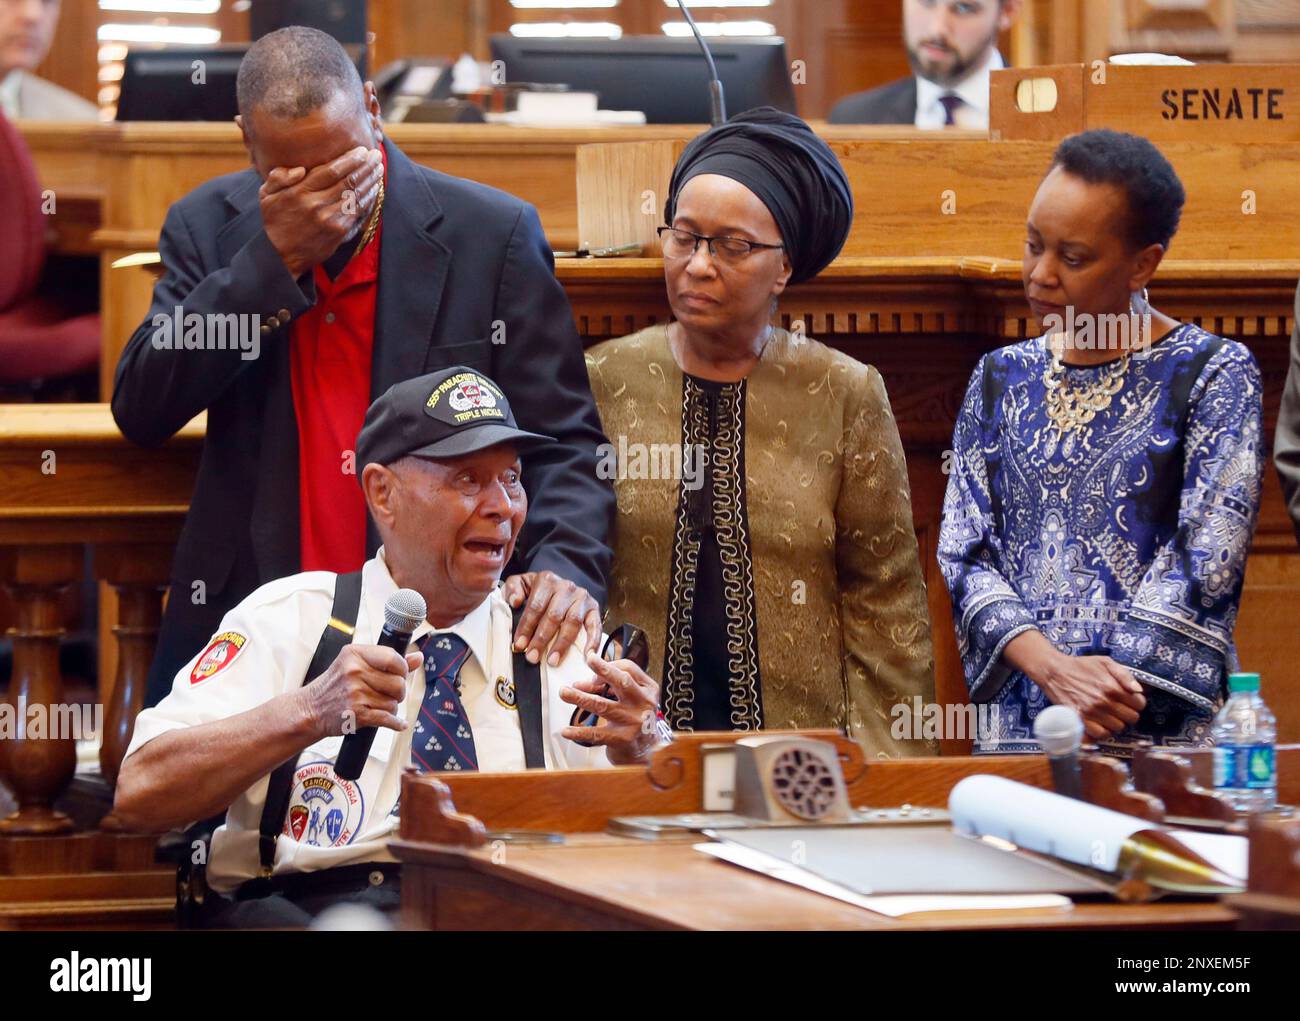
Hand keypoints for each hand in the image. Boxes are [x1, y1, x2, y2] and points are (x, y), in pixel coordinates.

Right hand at [260, 146, 383, 278]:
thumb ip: (278, 177)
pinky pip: (358, 212)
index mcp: (300, 192)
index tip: (362, 151)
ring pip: (356, 196)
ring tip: (379, 168)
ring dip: (371, 181)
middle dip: (365, 166)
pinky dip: (369, 199)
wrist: (280, 256)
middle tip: (376, 155)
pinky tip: (375, 189)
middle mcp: (317, 205)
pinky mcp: (339, 232)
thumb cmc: (275, 221)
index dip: (349, 159)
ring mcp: (330, 219)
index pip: (331, 171)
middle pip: (348, 181)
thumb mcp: (266, 195)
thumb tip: (300, 168)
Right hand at [299, 645, 420, 738]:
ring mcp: (355, 693)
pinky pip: (388, 718)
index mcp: (355, 654)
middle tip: (387, 694)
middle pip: (398, 683)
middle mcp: (354, 671)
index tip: (398, 675)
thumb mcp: (356, 664)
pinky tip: (397, 723)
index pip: (394, 658)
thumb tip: (418, 657)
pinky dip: (395, 723)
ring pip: (393, 703)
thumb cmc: (335, 685)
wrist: (310, 709)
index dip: (402, 669)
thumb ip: (388, 660)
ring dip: (390, 707)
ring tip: (377, 705)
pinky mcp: (356, 713)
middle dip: (398, 692)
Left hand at [503, 571, 600, 666]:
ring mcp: (581, 597)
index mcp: (546, 581)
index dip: (527, 627)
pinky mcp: (594, 607)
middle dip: (541, 639)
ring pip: (572, 622)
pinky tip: (587, 655)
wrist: (559, 586)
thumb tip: (515, 601)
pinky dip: (593, 641)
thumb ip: (512, 589)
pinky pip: (595, 625)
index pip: (535, 606)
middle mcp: (566, 587)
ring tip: (552, 661)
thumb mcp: (521, 584)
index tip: (519, 645)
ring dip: (562, 644)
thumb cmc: (537, 591)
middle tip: (532, 657)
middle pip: (553, 616)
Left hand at [559, 653, 663, 764]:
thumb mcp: (632, 697)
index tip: (591, 662)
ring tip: (564, 692)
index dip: (608, 665)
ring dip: (581, 698)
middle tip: (589, 660)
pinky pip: (597, 734)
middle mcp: (644, 704)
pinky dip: (579, 732)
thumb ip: (610, 686)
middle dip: (604, 670)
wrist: (645, 751)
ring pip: (604, 706)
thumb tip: (581, 683)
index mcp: (648, 689)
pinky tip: (566, 730)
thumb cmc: (634, 718)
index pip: (628, 669)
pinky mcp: (623, 739)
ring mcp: (634, 722)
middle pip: (622, 682)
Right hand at [1035, 653, 1146, 740]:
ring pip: (1118, 728)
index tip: (1130, 701)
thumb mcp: (1105, 662)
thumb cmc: (1080, 666)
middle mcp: (1104, 701)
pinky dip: (1103, 731)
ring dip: (1116, 722)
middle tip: (1120, 708)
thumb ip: (1124, 674)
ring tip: (1109, 715)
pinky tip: (1101, 723)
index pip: (1139, 704)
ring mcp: (1092, 712)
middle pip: (1131, 718)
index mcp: (1113, 687)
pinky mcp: (1080, 719)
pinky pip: (1100, 734)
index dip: (1137, 702)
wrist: (1054, 671)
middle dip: (1128, 713)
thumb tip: (1139, 690)